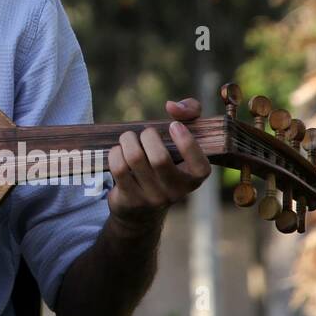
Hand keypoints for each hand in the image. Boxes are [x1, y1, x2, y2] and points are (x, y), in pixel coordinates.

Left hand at [106, 98, 212, 233]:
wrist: (141, 209)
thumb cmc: (166, 162)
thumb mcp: (183, 138)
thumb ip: (189, 113)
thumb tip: (172, 106)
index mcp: (195, 178)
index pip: (200, 165)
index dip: (187, 142)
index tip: (173, 126)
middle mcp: (176, 192)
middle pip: (159, 158)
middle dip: (147, 136)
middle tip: (145, 133)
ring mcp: (152, 198)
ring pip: (135, 159)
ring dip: (127, 140)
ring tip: (128, 139)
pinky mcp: (129, 200)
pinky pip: (118, 168)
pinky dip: (115, 153)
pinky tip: (118, 152)